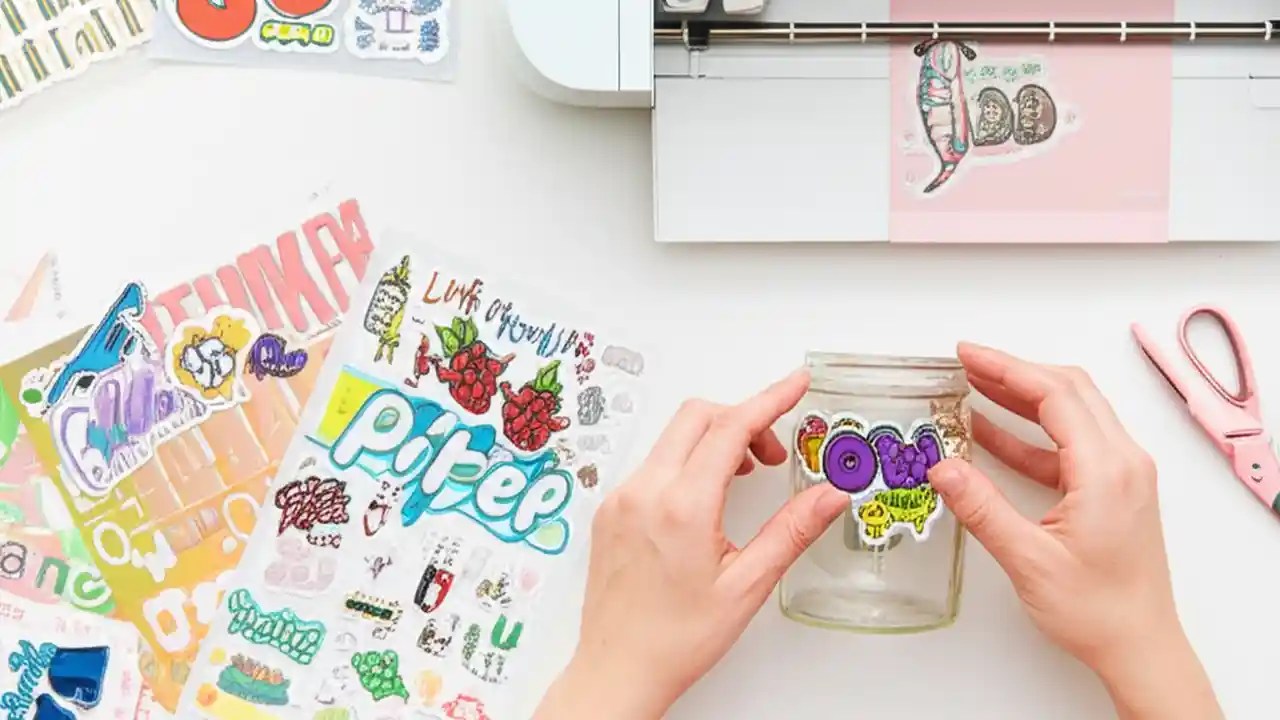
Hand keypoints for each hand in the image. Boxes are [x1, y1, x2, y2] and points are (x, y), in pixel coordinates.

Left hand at [533, 370, 848, 719]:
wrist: (617, 670)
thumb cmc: (675, 640)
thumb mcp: (746, 586)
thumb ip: (791, 532)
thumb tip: (828, 495)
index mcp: (681, 507)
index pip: (730, 428)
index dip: (769, 399)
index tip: (796, 383)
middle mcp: (643, 492)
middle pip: (697, 418)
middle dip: (742, 419)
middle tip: (772, 453)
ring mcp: (621, 499)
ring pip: (672, 439)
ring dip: (713, 442)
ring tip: (742, 480)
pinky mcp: (610, 511)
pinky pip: (652, 464)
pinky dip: (685, 464)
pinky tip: (705, 500)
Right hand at [928, 342, 1220, 719]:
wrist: (1139, 646)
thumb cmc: (1098, 610)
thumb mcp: (1028, 559)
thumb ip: (982, 507)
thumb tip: (943, 467)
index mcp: (1107, 470)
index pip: (1055, 395)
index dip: (1007, 368)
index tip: (968, 355)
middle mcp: (1122, 462)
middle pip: (1068, 390)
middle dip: (1014, 371)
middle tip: (967, 363)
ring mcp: (1121, 474)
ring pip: (1071, 413)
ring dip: (1023, 398)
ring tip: (974, 387)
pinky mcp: (1113, 490)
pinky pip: (1069, 444)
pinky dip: (1030, 433)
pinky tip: (992, 435)